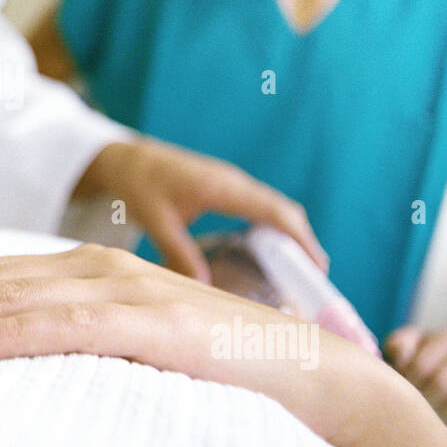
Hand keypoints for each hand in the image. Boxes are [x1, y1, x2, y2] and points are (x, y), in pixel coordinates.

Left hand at [0, 243, 376, 446]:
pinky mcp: (150, 322)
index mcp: (76, 276)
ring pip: (0, 297)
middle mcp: (87, 270)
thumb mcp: (119, 362)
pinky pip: (63, 325)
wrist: (309, 378)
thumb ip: (63, 359)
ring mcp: (118, 290)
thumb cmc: (208, 375)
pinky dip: (4, 334)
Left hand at [73, 138, 327, 282]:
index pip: (273, 212)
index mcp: (222, 187)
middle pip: (283, 211)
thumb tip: (203, 288)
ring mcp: (233, 183)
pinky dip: (275, 229)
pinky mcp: (228, 188)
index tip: (317, 266)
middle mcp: (235, 182)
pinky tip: (272, 254)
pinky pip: (261, 207)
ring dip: (291, 236)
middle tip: (315, 282)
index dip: (299, 238)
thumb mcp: (157, 221)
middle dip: (303, 243)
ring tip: (299, 274)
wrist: (128, 158)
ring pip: (275, 209)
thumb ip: (179, 253)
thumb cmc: (140, 184)